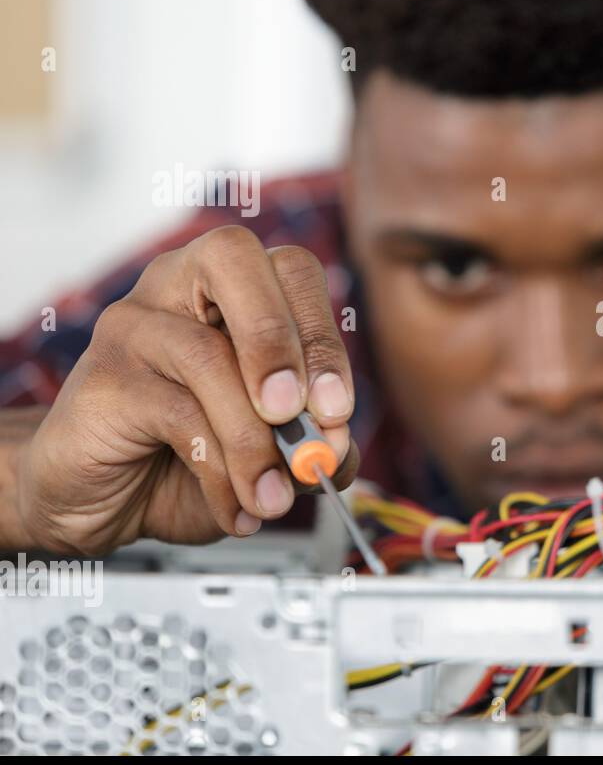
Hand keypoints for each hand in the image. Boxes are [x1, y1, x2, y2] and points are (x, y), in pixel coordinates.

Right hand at [12, 225, 359, 553]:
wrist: (104, 501)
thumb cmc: (190, 457)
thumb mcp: (273, 451)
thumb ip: (314, 440)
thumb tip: (337, 443)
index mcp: (230, 288)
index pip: (290, 269)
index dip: (321, 332)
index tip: (337, 408)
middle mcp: (176, 286)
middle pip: (234, 258)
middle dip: (281, 341)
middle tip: (296, 416)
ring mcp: (132, 325)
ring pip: (207, 356)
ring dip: (254, 439)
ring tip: (273, 496)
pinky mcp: (102, 378)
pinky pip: (175, 414)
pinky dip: (219, 471)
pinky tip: (236, 507)